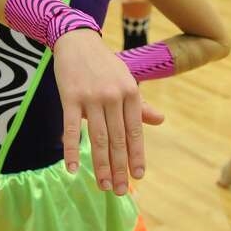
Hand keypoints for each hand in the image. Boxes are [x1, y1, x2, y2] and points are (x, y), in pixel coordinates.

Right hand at [53, 29, 146, 195]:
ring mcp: (91, 97)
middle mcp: (113, 96)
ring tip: (103, 185)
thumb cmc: (103, 64)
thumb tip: (160, 121)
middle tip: (119, 190)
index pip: (135, 132)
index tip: (137, 176)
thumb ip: (140, 104)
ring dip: (100, 164)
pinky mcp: (69, 96)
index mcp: (130, 93)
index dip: (136, 155)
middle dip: (119, 167)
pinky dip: (71, 150)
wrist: (76, 40)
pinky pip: (70, 128)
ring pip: (97, 137)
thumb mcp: (126, 80)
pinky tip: (73, 168)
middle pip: (117, 139)